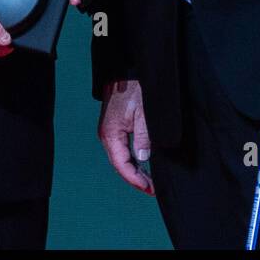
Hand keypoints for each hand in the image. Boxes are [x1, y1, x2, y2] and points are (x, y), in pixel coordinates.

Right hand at [98, 79, 152, 194]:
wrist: (125, 70)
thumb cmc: (133, 88)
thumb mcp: (143, 113)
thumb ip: (143, 137)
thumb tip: (143, 158)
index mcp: (110, 134)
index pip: (122, 165)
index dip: (136, 180)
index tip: (150, 189)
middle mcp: (107, 135)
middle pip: (120, 164)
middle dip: (136, 178)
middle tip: (152, 189)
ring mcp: (109, 131)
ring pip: (121, 158)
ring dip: (134, 170)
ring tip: (149, 181)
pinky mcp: (115, 126)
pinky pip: (122, 148)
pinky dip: (132, 159)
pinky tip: (142, 164)